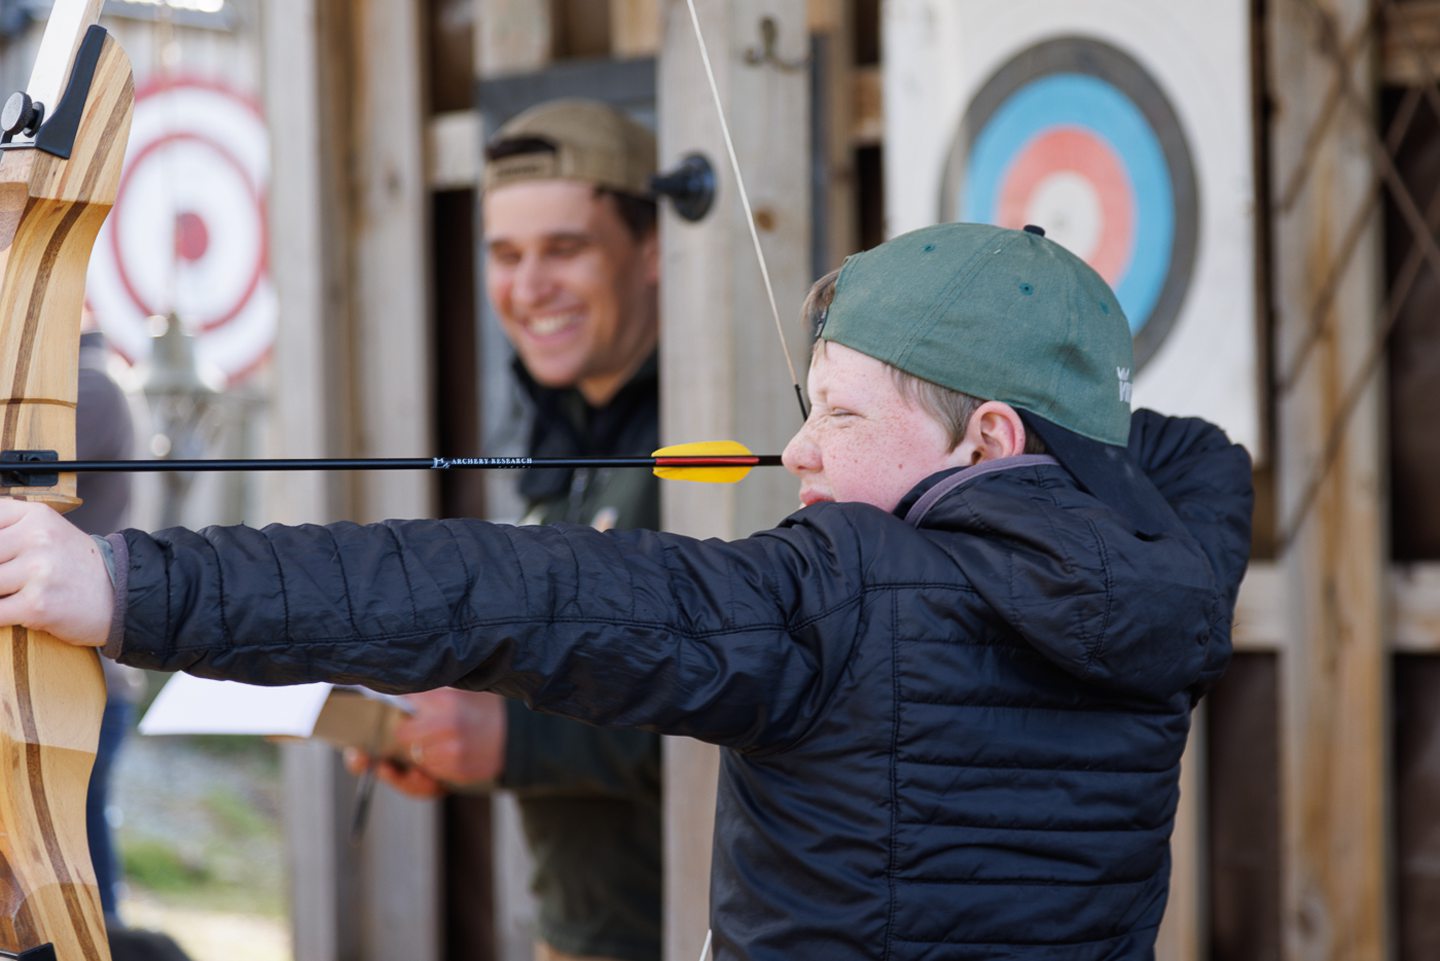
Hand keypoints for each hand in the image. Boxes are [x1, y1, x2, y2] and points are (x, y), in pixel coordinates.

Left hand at [0, 500, 113, 646]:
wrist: (120, 595)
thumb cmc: (79, 567)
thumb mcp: (49, 531)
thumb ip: (11, 528)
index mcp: (37, 517)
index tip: (2, 557)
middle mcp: (38, 539)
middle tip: (7, 579)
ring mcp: (38, 572)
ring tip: (13, 593)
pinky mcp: (36, 606)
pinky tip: (10, 611)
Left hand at [345, 688, 506, 797]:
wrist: (516, 737)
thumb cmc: (484, 711)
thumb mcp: (460, 692)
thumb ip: (429, 694)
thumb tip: (396, 696)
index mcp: (447, 701)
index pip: (404, 707)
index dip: (403, 713)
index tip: (406, 716)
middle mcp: (448, 726)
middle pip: (404, 736)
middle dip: (408, 736)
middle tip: (420, 733)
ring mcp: (453, 751)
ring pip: (416, 756)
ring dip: (422, 753)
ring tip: (442, 744)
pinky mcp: (458, 771)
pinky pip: (431, 772)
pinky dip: (436, 766)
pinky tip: (452, 755)